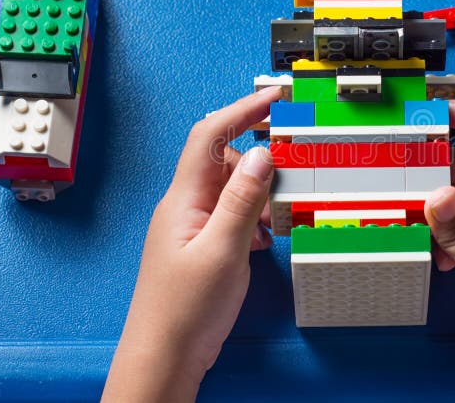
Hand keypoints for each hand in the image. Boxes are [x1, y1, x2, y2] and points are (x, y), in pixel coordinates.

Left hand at [102, 86, 281, 401]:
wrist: (164, 357)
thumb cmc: (185, 310)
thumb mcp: (222, 251)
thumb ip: (243, 200)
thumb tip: (263, 153)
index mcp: (184, 199)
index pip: (209, 136)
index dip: (240, 110)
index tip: (273, 98)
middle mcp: (186, 205)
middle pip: (225, 161)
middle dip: (259, 163)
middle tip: (290, 174)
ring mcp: (193, 225)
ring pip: (232, 190)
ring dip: (257, 197)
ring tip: (273, 222)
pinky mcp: (201, 244)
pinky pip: (231, 215)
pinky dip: (251, 219)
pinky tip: (260, 241)